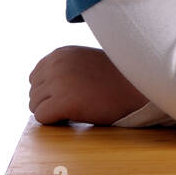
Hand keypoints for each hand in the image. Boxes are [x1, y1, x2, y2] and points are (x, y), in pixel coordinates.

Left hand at [28, 46, 148, 124]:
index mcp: (60, 53)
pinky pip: (42, 118)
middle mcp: (55, 64)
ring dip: (54, 112)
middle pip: (34, 93)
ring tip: (80, 107)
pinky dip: (56, 121)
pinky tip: (77, 115)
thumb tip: (38, 85)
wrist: (141, 89)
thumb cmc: (117, 79)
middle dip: (51, 102)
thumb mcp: (86, 63)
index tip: (74, 92)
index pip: (35, 78)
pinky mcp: (62, 101)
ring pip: (36, 107)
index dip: (52, 91)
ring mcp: (58, 82)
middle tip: (79, 102)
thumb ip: (63, 68)